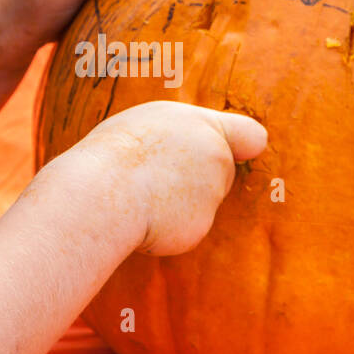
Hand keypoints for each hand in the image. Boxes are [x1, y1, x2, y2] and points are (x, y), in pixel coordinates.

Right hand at [75, 101, 267, 255]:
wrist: (102, 189)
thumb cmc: (112, 154)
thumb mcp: (149, 125)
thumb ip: (182, 137)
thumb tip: (187, 159)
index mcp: (203, 125)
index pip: (251, 135)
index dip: (244, 146)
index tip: (240, 153)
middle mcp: (216, 157)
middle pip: (220, 174)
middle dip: (196, 180)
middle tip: (154, 177)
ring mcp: (212, 193)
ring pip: (200, 203)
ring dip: (177, 204)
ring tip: (140, 194)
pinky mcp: (200, 226)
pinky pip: (185, 229)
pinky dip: (167, 229)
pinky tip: (142, 216)